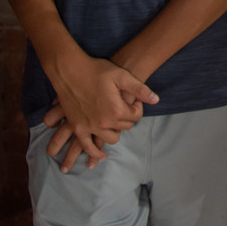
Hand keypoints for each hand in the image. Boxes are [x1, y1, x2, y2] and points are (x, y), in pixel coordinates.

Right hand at [43, 52, 157, 171]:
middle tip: (121, 105)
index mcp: (116, 110)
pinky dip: (95, 152)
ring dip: (115, 131)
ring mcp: (90, 127)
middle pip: (125, 127)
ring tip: (113, 122)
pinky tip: (101, 155)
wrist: (70, 70)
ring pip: (111, 139)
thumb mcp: (121, 75)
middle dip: (126, 118)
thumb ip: (140, 89)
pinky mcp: (78, 128)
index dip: (136, 107)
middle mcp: (104, 122)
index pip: (136, 116)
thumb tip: (156, 100)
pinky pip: (88, 146)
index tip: (130, 98)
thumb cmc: (97, 70)